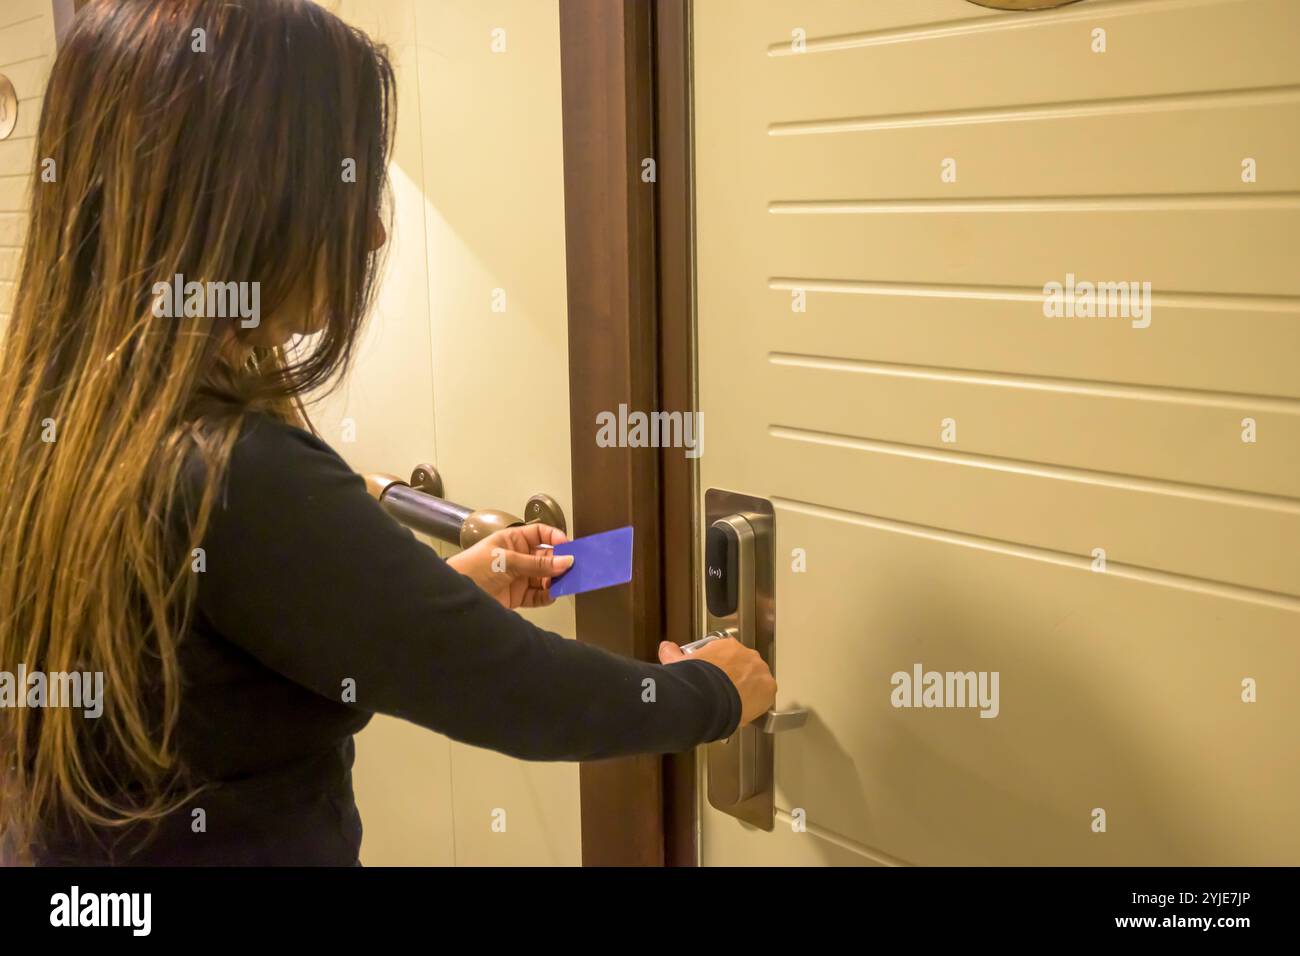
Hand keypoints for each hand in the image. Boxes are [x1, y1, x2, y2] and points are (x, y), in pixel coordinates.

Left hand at [447, 524, 572, 609]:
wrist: (457, 595)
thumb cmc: (473, 568)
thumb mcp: (507, 561)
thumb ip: (538, 564)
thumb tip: (566, 561)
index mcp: (513, 540)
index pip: (540, 534)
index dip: (555, 537)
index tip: (568, 546)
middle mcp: (518, 557)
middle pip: (546, 557)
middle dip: (559, 563)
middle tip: (571, 568)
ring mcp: (519, 577)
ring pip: (545, 577)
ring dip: (555, 580)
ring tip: (562, 583)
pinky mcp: (517, 595)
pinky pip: (538, 595)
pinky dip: (547, 596)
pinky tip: (552, 594)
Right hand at [658, 638, 775, 726]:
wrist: (710, 696)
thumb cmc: (696, 679)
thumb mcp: (678, 662)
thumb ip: (671, 653)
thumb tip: (666, 648)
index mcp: (727, 645)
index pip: (729, 654)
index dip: (723, 668)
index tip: (718, 678)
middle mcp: (747, 655)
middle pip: (745, 666)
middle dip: (737, 678)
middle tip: (727, 691)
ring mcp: (759, 670)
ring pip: (757, 680)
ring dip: (749, 689)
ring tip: (736, 703)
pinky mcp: (768, 687)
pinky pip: (765, 695)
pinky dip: (757, 702)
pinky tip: (745, 710)